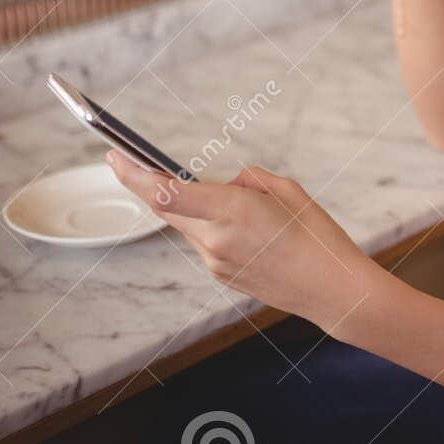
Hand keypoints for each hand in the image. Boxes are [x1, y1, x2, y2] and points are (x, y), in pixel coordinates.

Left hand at [105, 151, 377, 330]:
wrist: (330, 288)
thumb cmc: (316, 235)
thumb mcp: (286, 189)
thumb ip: (246, 181)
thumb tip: (224, 186)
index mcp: (231, 210)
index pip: (165, 191)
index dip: (133, 174)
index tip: (114, 155)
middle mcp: (214, 238)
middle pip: (165, 208)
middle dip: (147, 185)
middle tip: (134, 163)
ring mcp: (214, 261)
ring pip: (187, 225)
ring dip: (194, 208)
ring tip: (241, 208)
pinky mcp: (220, 275)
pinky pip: (205, 242)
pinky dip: (213, 228)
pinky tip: (250, 231)